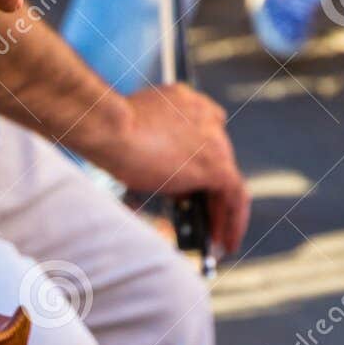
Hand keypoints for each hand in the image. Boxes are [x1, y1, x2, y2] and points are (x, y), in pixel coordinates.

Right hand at [92, 84, 250, 255]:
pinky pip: (235, 196)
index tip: (194, 184)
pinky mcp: (215, 165)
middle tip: (207, 219)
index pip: (206, 134)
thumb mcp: (137, 135)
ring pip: (228, 180)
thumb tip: (169, 183)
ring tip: (218, 238)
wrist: (110, 127)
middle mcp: (207, 118)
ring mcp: (214, 140)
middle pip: (219, 160)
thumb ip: (159, 151)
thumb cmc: (109, 131)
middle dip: (212, 192)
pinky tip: (226, 242)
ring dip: (224, 211)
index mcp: (188, 102)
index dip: (201, 162)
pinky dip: (234, 220)